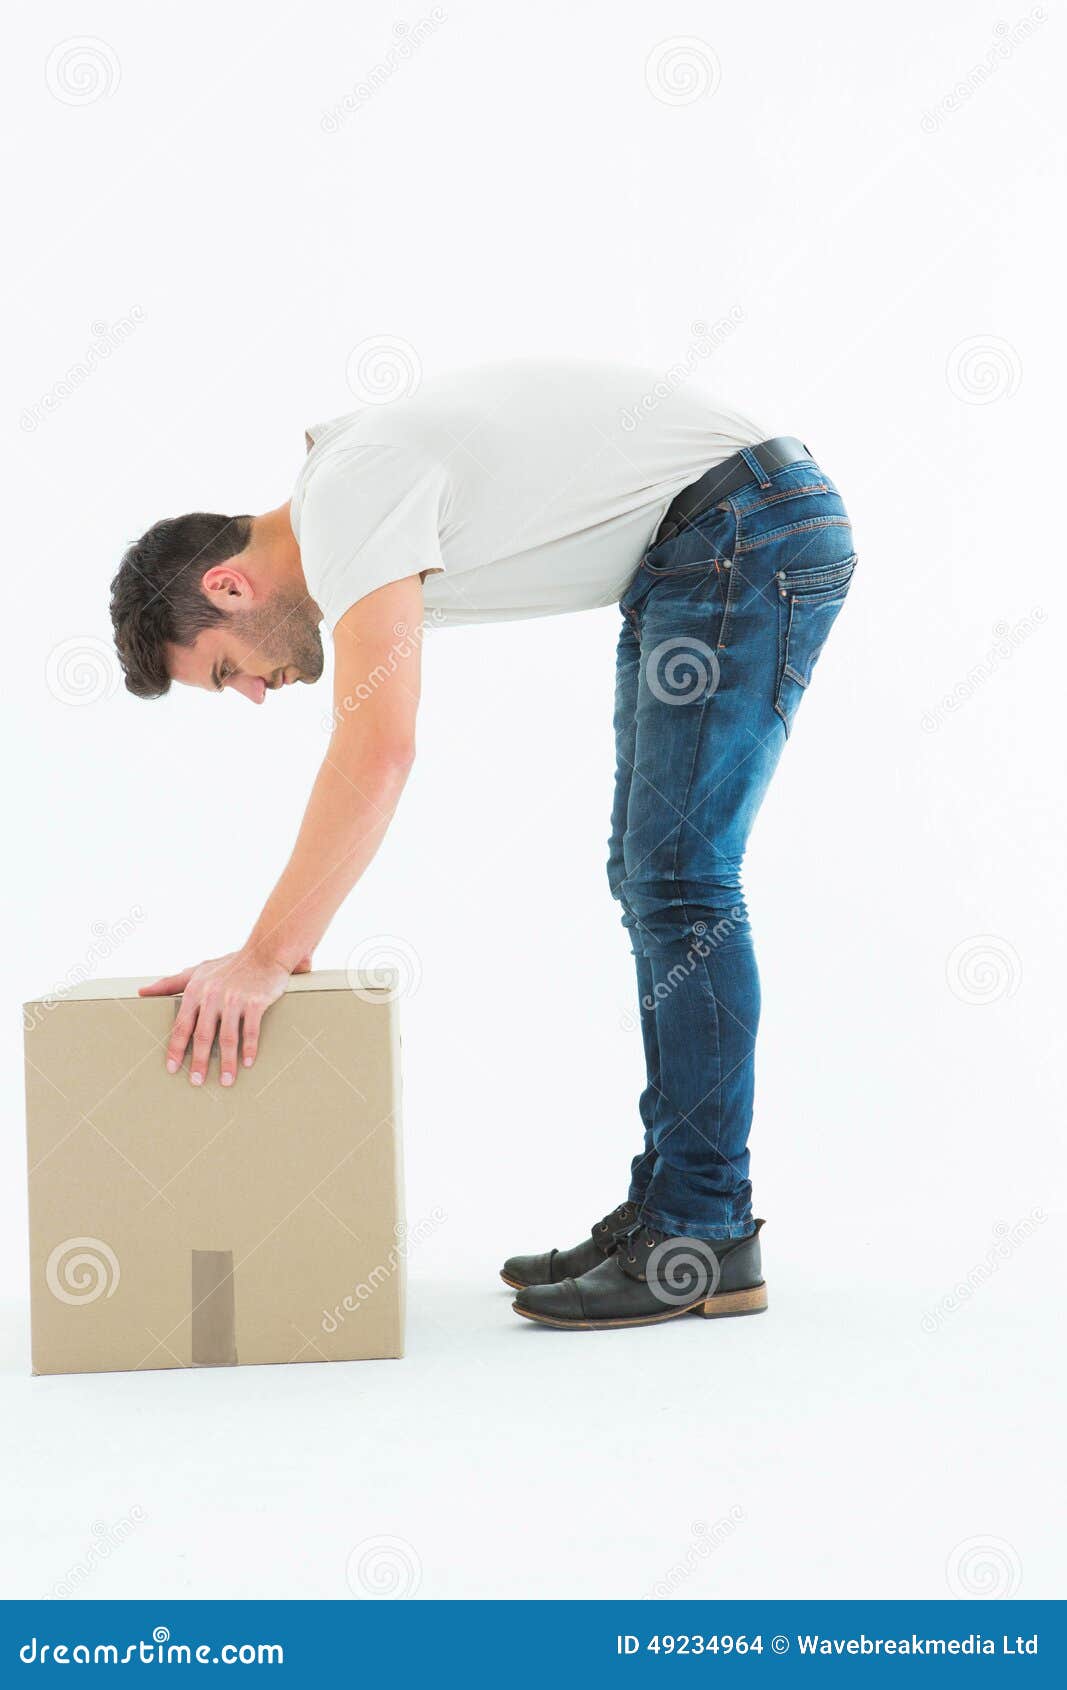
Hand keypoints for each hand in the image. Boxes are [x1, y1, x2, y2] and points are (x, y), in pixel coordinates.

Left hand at [139, 949, 292, 1084]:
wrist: (265, 952)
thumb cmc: (230, 965)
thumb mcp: (198, 971)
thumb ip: (170, 983)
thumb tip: (142, 992)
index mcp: (196, 990)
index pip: (182, 1025)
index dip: (175, 1048)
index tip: (171, 1068)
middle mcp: (213, 995)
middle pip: (203, 1035)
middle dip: (198, 1061)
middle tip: (196, 1081)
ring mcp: (235, 999)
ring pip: (228, 1037)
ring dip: (226, 1062)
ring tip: (225, 1081)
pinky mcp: (256, 1002)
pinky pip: (251, 1031)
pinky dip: (249, 1049)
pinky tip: (247, 1063)